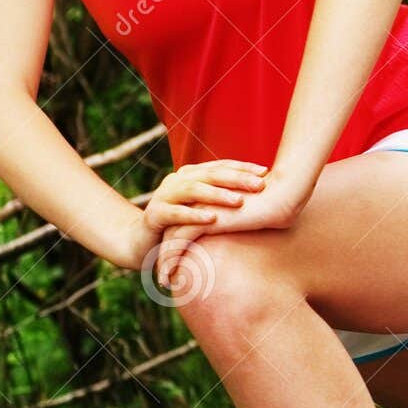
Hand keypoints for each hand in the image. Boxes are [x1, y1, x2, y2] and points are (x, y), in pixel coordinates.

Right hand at [143, 158, 270, 235]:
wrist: (142, 241)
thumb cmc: (180, 225)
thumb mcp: (202, 208)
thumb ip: (221, 199)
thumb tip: (256, 193)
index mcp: (190, 175)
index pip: (220, 166)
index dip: (242, 168)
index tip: (265, 172)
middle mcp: (177, 180)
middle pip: (210, 174)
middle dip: (236, 179)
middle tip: (260, 185)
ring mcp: (164, 195)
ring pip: (193, 189)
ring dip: (217, 195)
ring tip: (239, 201)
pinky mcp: (155, 214)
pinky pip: (176, 213)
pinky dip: (194, 215)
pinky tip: (212, 219)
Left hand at [151, 165, 316, 293]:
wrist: (282, 195)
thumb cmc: (276, 207)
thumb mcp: (255, 218)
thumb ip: (245, 224)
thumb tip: (256, 242)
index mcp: (209, 199)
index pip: (184, 221)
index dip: (178, 242)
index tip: (176, 262)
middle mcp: (200, 201)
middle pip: (171, 227)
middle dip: (165, 251)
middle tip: (163, 273)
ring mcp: (200, 207)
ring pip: (171, 235)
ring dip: (164, 259)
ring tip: (163, 281)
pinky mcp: (203, 218)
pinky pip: (178, 240)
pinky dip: (171, 259)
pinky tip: (169, 277)